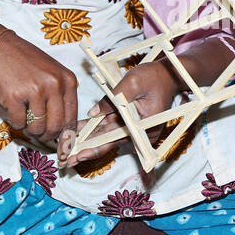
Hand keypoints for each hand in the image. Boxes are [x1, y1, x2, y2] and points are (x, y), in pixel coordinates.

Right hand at [0, 29, 78, 144]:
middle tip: (40, 134)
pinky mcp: (15, 97)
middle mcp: (54, 85)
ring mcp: (35, 91)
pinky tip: (14, 111)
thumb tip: (64, 126)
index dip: (66, 133)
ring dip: (30, 130)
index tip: (61, 141)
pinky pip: (19, 123)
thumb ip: (60, 95)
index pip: (72, 116)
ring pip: (38, 128)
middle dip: (47, 135)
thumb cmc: (23, 60)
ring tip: (26, 120)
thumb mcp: (52, 72)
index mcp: (67, 80)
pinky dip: (16, 122)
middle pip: (56, 126)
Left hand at [57, 59, 178, 166]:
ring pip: (105, 135)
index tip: (80, 155)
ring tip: (67, 148)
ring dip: (86, 140)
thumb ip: (113, 99)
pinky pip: (107, 125)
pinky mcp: (126, 119)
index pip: (115, 141)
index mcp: (143, 128)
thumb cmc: (155, 77)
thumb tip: (93, 113)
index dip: (95, 149)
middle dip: (86, 150)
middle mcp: (137, 131)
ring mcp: (131, 126)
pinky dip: (92, 128)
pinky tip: (75, 132)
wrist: (168, 74)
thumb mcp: (133, 83)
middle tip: (67, 160)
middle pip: (108, 142)